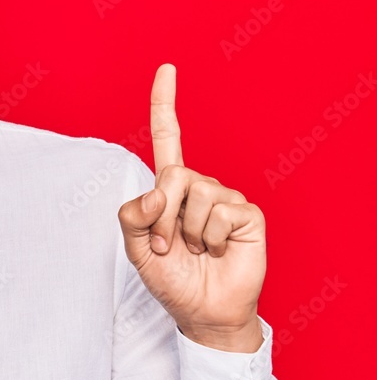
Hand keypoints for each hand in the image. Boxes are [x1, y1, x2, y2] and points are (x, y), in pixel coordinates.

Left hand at [117, 65, 264, 351]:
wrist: (201, 310)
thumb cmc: (170, 278)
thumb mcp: (135, 248)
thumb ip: (131, 216)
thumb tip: (156, 192)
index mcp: (170, 188)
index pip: (168, 138)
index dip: (165, 104)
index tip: (167, 69)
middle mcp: (198, 186)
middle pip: (173, 175)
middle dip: (162, 214)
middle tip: (166, 245)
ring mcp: (225, 198)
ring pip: (196, 195)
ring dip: (187, 231)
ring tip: (195, 250)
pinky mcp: (247, 214)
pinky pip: (220, 212)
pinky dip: (212, 236)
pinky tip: (218, 250)